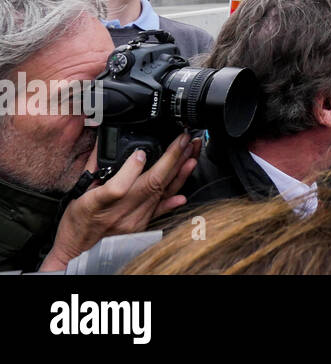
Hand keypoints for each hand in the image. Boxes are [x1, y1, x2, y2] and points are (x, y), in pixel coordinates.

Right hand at [39, 133, 200, 270]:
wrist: (77, 252)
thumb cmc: (76, 222)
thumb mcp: (77, 192)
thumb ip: (94, 166)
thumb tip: (104, 143)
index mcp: (97, 203)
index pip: (118, 187)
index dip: (132, 169)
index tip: (141, 151)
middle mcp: (118, 214)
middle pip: (150, 185)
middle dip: (171, 158)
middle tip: (183, 140)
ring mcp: (133, 221)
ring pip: (161, 193)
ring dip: (179, 172)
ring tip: (191, 153)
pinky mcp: (141, 226)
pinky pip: (160, 210)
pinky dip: (173, 198)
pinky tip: (184, 193)